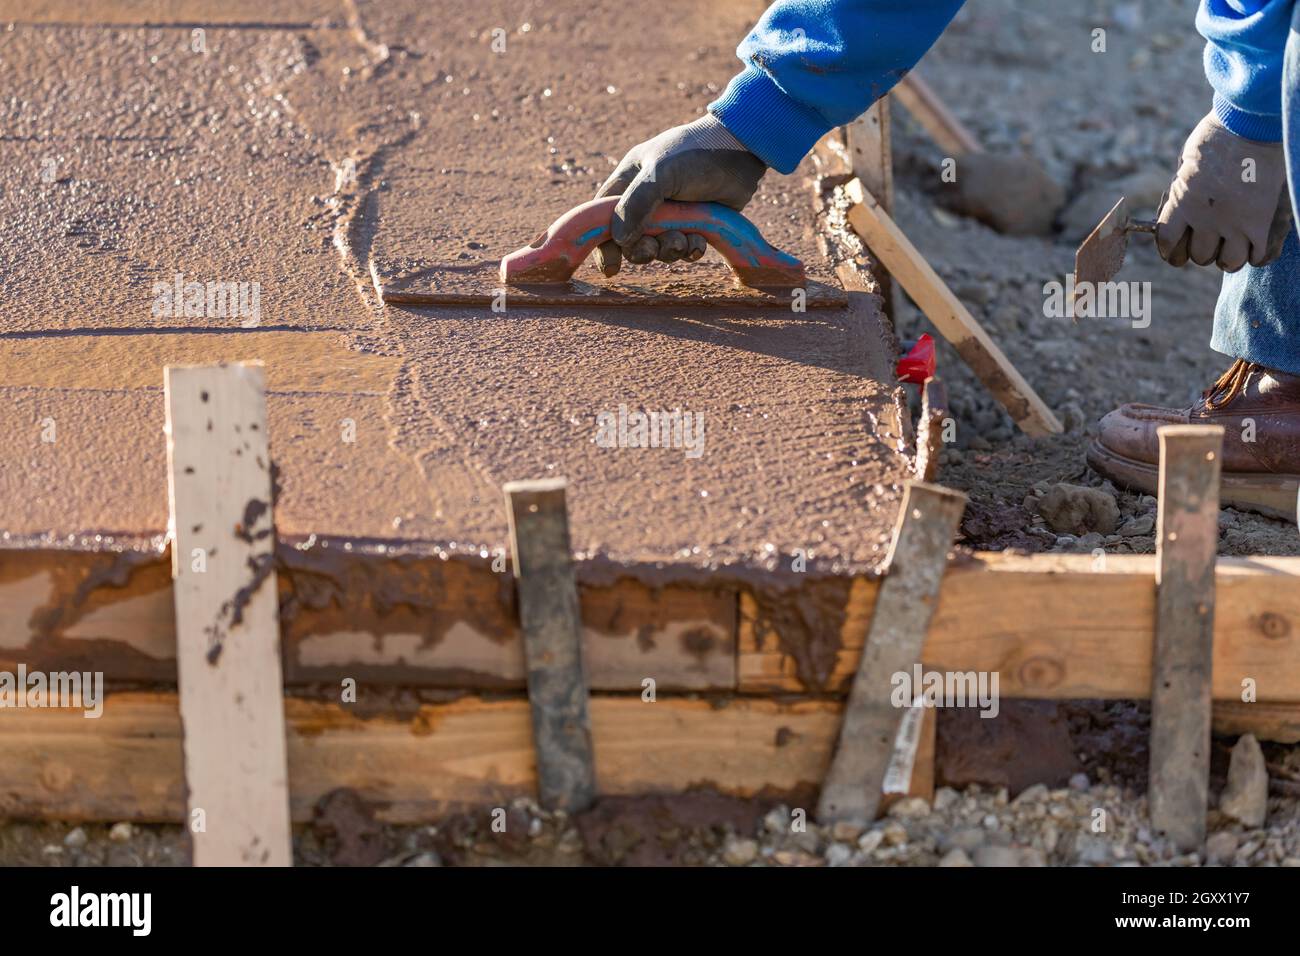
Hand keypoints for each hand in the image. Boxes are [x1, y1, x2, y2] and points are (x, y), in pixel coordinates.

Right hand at [593, 114, 766, 275]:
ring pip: (659, 247)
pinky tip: (698, 243)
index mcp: (630, 181)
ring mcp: (672, 213)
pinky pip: (685, 248)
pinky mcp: (696, 223)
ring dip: (669, 250)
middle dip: (641, 250)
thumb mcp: (660, 174)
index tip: (611, 266)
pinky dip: (689, 250)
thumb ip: (636, 204)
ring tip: (683, 239)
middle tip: (652, 249)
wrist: (742, 151)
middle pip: (630, 239)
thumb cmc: (695, 154)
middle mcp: (647, 199)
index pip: (603, 217)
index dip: (604, 242)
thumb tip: (618, 239)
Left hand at [1156, 112, 1289, 271]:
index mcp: (1182, 203)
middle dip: (1204, 249)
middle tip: (1213, 236)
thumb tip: (1177, 215)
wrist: (1250, 122)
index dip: (1172, 249)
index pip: (1168, 243)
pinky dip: (1255, 254)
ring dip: (1229, 255)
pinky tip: (1254, 241)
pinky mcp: (1261, 221)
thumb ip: (1181, 195)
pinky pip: (1256, 256)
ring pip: (1227, 263)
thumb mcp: (1185, 166)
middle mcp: (1205, 218)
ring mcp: (1234, 222)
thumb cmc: (1216, 138)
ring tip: (1234, 242)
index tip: (1178, 246)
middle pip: (1199, 257)